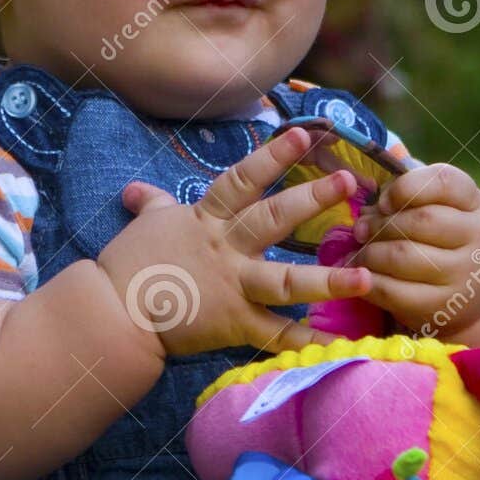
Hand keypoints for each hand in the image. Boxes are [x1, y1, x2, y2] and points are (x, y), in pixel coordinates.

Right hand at [98, 126, 371, 357]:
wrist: (112, 314)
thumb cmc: (127, 266)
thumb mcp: (144, 227)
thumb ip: (152, 205)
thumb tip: (135, 191)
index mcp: (207, 220)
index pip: (243, 179)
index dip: (273, 156)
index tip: (303, 133)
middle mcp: (226, 248)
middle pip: (273, 219)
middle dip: (312, 199)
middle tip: (348, 181)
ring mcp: (233, 286)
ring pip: (287, 281)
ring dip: (329, 281)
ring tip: (367, 276)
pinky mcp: (234, 323)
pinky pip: (277, 335)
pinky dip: (307, 343)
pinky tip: (340, 345)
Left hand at [348, 162, 479, 337]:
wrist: (473, 299)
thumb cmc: (446, 241)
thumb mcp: (445, 208)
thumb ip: (414, 186)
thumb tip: (380, 171)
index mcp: (477, 204)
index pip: (444, 181)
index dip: (405, 187)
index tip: (384, 201)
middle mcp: (479, 237)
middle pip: (420, 220)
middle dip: (381, 223)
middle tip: (361, 228)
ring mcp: (463, 275)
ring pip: (402, 255)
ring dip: (370, 251)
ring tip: (360, 250)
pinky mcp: (441, 307)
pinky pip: (392, 290)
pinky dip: (368, 279)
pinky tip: (360, 273)